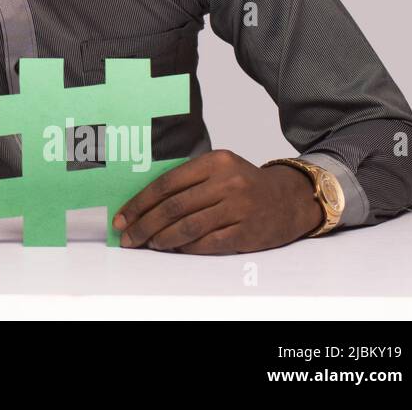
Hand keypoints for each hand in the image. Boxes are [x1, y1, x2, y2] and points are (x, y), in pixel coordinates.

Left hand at [112, 149, 323, 253]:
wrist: (290, 199)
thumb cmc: (244, 184)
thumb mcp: (218, 169)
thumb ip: (187, 180)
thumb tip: (144, 205)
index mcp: (214, 162)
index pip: (166, 183)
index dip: (140, 203)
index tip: (122, 217)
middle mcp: (227, 182)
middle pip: (173, 207)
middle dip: (144, 225)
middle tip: (127, 237)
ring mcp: (239, 207)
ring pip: (188, 227)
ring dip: (162, 239)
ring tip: (148, 244)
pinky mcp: (248, 231)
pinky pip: (208, 242)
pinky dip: (187, 248)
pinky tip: (174, 249)